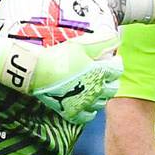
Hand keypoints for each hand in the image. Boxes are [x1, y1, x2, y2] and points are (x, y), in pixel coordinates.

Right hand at [0, 27, 121, 123]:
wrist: (36, 72)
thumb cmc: (58, 56)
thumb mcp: (80, 44)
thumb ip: (101, 41)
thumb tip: (116, 39)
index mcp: (100, 72)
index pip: (118, 69)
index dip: (116, 62)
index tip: (113, 59)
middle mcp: (96, 90)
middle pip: (113, 88)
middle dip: (111, 80)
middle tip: (104, 73)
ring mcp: (85, 103)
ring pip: (102, 103)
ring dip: (101, 95)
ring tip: (94, 87)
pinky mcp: (73, 112)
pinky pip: (88, 116)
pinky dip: (89, 110)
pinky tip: (85, 103)